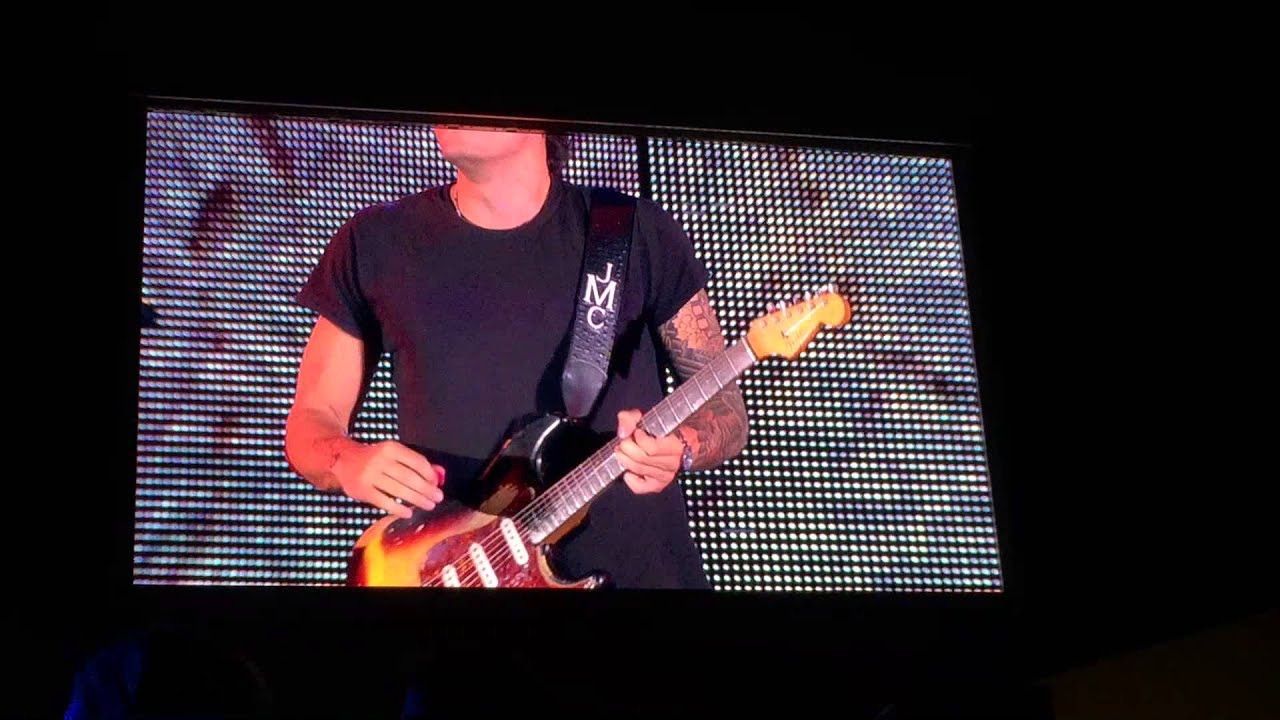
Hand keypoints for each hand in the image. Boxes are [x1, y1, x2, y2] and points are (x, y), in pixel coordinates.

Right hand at [331, 439, 445, 518]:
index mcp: (391, 448)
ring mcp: (369, 475)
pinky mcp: (362, 490)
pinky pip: (384, 501)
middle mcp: (380, 460)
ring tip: (428, 505)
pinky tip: (408, 512)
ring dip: (417, 499)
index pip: (416, 461)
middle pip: (409, 477)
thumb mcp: (394, 454)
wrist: (343, 459)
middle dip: (427, 490)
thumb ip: (415, 463)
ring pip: (399, 490)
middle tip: (438, 498)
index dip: (430, 474)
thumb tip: (439, 475)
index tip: (437, 484)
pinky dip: (398, 508)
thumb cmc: (375, 458)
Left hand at [614, 409, 684, 494]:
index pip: (652, 448)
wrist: (674, 442)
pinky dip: (630, 478)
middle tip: (624, 441)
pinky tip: (629, 469)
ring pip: (639, 470)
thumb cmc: (660, 429)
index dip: (638, 439)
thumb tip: (623, 433)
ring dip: (625, 459)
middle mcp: (675, 461)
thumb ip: (631, 418)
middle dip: (627, 448)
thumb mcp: (646, 416)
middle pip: (643, 459)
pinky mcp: (659, 485)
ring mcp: (668, 475)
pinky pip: (640, 487)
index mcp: (678, 442)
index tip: (637, 432)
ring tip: (624, 451)